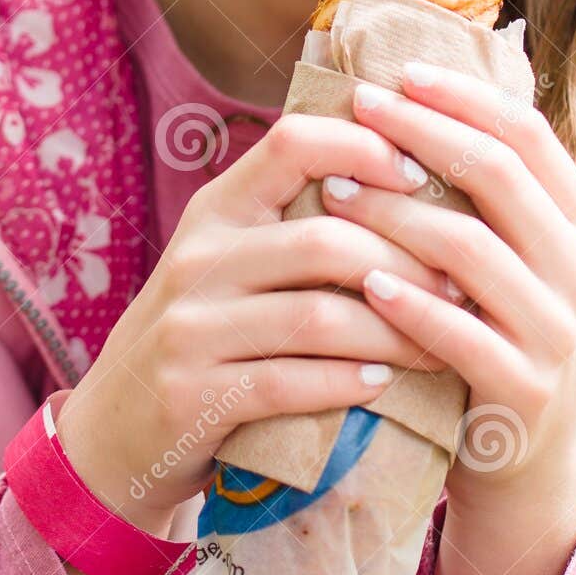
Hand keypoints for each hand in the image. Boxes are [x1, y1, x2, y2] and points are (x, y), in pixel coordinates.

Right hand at [55, 111, 452, 527]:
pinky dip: (347, 383)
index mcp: (216, 208)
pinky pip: (290, 383)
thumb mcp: (230, 259)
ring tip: (442, 341)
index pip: (292, 143)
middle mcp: (198, 258)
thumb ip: (292, 218)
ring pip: (317, 318)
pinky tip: (384, 384)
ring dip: (394, 332)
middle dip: (406, 263)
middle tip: (461, 283)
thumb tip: (409, 164)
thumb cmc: (203, 332)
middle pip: (322, 240)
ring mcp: (191, 328)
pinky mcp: (193, 394)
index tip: (422, 176)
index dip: (364, 147)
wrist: (114, 431)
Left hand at [319, 61, 575, 522]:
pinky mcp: (524, 389)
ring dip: (395, 212)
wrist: (531, 458)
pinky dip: (408, 302)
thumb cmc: (498, 330)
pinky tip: (361, 279)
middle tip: (359, 109)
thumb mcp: (513, 255)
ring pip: (471, 247)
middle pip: (498, 174)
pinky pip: (460, 333)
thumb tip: (417, 90)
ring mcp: (557, 331)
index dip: (462, 96)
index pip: (526, 133)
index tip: (398, 72)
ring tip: (335, 190)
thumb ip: (486, 190)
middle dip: (422, 133)